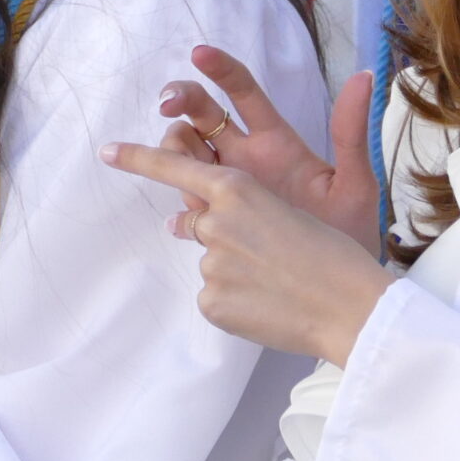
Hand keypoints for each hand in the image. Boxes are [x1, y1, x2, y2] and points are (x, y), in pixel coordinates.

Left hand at [103, 138, 392, 365]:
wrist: (353, 309)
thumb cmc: (335, 253)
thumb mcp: (289, 209)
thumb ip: (236, 205)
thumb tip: (180, 219)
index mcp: (238, 187)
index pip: (176, 167)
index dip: (138, 158)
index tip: (106, 151)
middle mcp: (216, 221)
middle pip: (195, 221)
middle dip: (217, 233)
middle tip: (263, 251)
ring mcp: (210, 263)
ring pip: (211, 261)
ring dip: (236, 270)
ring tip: (280, 282)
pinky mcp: (210, 302)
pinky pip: (214, 297)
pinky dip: (236, 301)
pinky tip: (268, 305)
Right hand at [160, 45, 381, 251]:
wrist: (339, 291)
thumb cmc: (351, 233)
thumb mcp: (356, 184)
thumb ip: (352, 133)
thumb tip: (365, 75)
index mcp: (276, 141)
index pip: (242, 91)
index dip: (221, 69)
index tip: (199, 54)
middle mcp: (245, 157)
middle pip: (200, 114)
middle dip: (179, 99)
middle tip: (169, 106)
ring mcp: (227, 188)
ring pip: (185, 152)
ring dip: (175, 150)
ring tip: (187, 172)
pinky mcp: (215, 219)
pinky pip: (185, 200)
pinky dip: (178, 200)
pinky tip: (183, 218)